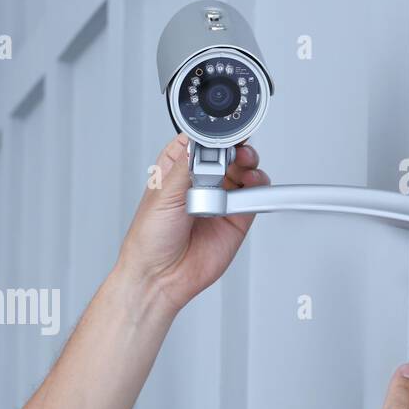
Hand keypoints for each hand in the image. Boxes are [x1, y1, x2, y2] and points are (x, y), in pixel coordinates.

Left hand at [117, 133, 268, 312]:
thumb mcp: (164, 193)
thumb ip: (188, 165)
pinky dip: (258, 187)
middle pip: (228, 151)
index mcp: (177, 168)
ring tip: (244, 166)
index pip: (201, 139)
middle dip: (236, 146)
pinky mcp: (236, 216)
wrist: (160, 277)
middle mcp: (200, 180)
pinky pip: (254, 195)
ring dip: (249, 163)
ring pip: (245, 169)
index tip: (223, 131)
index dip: (214, 133)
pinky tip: (251, 185)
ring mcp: (220, 197)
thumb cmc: (149, 238)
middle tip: (235, 152)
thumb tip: (206, 141)